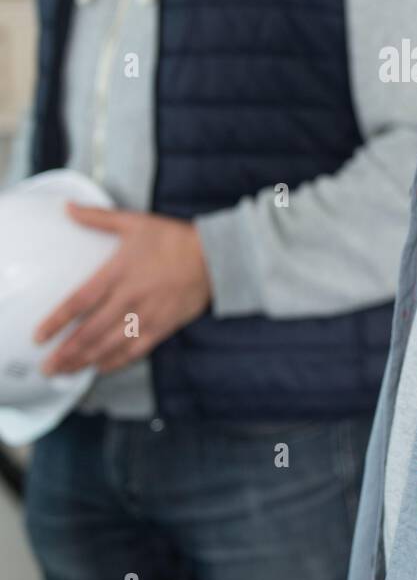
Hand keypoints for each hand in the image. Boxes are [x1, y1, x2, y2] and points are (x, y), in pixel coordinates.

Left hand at [33, 204, 212, 376]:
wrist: (214, 256)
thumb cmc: (173, 238)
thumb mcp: (134, 222)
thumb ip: (97, 218)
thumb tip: (68, 208)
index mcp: (118, 272)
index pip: (80, 302)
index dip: (57, 321)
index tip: (40, 335)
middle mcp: (130, 297)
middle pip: (91, 332)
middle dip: (66, 352)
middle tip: (47, 366)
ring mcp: (147, 315)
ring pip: (110, 345)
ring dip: (86, 361)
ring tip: (67, 371)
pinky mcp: (163, 326)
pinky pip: (135, 350)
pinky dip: (116, 361)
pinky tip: (101, 367)